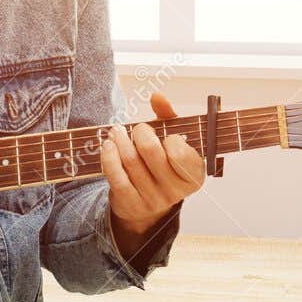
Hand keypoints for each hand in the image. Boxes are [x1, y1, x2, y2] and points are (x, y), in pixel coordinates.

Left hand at [99, 92, 206, 255]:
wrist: (146, 204)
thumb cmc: (162, 164)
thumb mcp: (171, 141)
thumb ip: (168, 117)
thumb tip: (157, 96)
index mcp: (193, 175)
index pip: (180, 152)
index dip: (170, 138)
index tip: (165, 135)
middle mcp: (176, 191)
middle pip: (151, 151)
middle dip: (140, 132)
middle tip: (136, 128)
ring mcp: (153, 200)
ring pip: (130, 161)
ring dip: (120, 140)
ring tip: (116, 132)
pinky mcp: (131, 204)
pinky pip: (116, 176)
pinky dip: (109, 157)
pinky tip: (108, 146)